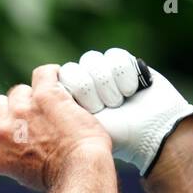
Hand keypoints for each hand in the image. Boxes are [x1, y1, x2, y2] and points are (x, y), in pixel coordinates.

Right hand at [0, 64, 112, 192]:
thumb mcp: (21, 175)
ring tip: (53, 108)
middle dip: (13, 109)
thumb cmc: (58, 178)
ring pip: (21, 90)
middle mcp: (3, 130)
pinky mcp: (46, 95)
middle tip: (35, 119)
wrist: (81, 170)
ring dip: (34, 96)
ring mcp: (23, 110)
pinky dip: (52, 76)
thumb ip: (10, 154)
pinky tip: (61, 83)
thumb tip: (15, 144)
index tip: (2, 123)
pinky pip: (43, 73)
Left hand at [58, 48, 192, 176]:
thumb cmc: (113, 136)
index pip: (56, 80)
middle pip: (73, 69)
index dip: (74, 95)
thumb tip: (41, 84)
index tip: (85, 114)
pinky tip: (133, 91)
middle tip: (104, 110)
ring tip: (119, 103)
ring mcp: (102, 74)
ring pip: (92, 60)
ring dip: (108, 86)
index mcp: (65, 101)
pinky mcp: (123, 63)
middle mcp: (82, 85)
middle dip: (90, 93)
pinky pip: (114, 56)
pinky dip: (126, 76)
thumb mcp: (76, 127)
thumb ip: (54, 107)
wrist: (151, 134)